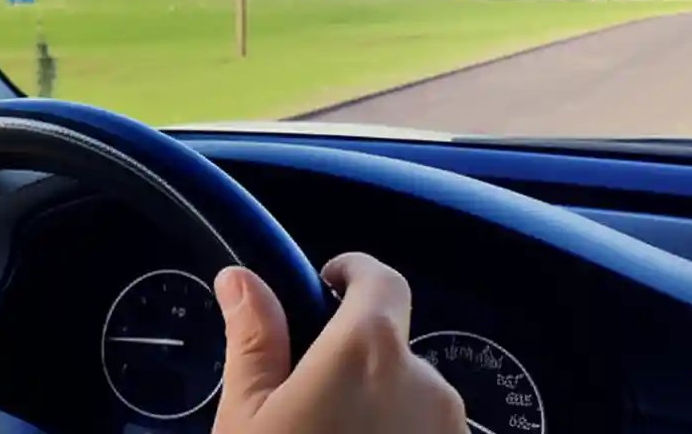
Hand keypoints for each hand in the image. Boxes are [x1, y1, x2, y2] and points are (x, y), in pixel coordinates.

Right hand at [212, 253, 467, 433]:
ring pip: (410, 394)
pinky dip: (397, 432)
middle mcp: (426, 384)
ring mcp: (451, 427)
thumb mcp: (249, 412)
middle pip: (390, 344)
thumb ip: (254, 338)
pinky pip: (426, 429)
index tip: (329, 281)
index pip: (381, 280)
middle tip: (307, 395)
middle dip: (354, 358)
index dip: (354, 273)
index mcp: (368, 352)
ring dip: (378, 403)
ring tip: (330, 433)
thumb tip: (240, 280)